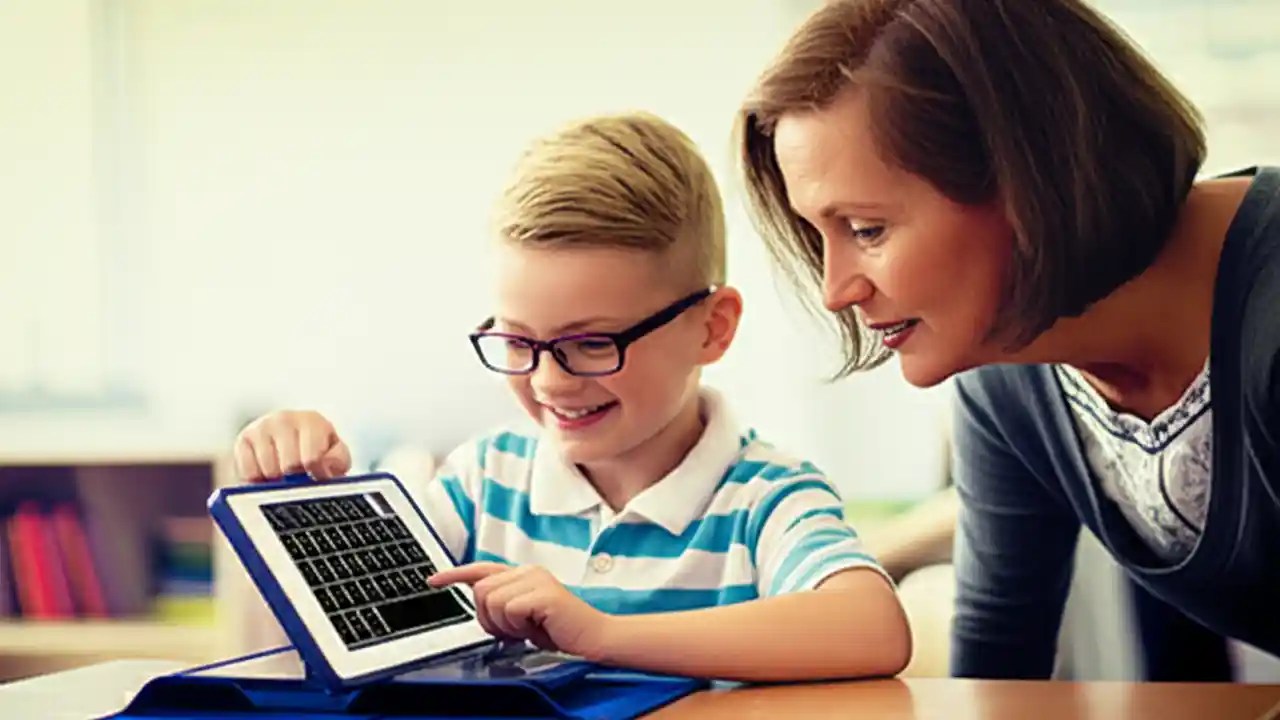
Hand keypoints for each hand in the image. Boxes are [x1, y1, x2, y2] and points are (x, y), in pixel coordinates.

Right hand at [234, 410, 351, 481]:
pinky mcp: (242, 440)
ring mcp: (260, 428)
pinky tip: (268, 473)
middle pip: (289, 466)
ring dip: (278, 480)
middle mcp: (284, 419)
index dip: (314, 474)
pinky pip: (249, 473)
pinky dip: (259, 481)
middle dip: (296, 478)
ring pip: (269, 471)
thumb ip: (338, 460)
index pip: (311, 458)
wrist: (288, 443)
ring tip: (284, 473)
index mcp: (311, 420)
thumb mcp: (335, 454)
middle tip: (299, 475)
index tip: (315, 475)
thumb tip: (324, 465)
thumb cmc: (316, 450)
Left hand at [428, 563, 609, 658]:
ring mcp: (536, 579)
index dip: (454, 575)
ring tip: (528, 628)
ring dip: (504, 624)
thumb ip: (503, 605)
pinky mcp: (543, 592)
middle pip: (481, 590)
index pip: (481, 569)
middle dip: (489, 618)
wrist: (593, 639)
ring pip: (492, 601)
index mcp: (522, 574)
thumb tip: (480, 603)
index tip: (433, 581)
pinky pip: (509, 609)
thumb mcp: (523, 616)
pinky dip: (518, 626)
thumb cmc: (560, 631)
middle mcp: (528, 571)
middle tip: (514, 630)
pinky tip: (536, 628)